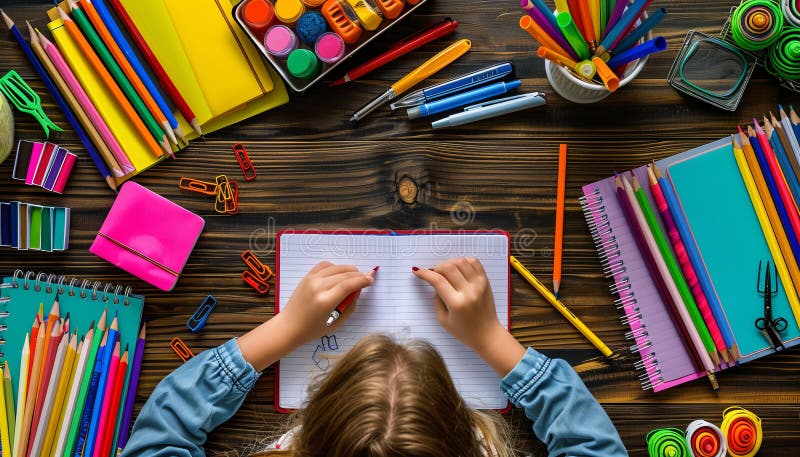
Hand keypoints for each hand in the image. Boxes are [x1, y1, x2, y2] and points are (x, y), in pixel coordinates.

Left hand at [280, 261, 374, 343]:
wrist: (289, 326)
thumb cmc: (313, 329)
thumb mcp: (336, 322)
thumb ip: (350, 306)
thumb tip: (358, 290)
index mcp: (325, 301)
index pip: (348, 285)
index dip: (362, 281)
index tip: (370, 280)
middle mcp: (318, 287)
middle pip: (344, 274)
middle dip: (358, 275)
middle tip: (367, 278)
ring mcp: (311, 280)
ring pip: (336, 267)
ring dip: (349, 270)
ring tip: (356, 276)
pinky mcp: (307, 277)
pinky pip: (325, 265)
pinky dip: (335, 267)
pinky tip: (340, 273)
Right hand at [413, 257, 524, 375]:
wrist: (487, 334)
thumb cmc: (464, 331)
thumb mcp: (443, 320)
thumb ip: (436, 299)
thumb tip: (435, 281)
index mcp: (457, 303)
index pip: (438, 281)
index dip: (425, 273)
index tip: (417, 271)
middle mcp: (469, 291)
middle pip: (449, 267)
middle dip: (437, 268)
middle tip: (434, 274)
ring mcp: (479, 285)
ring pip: (461, 261)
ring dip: (449, 263)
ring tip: (446, 272)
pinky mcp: (486, 281)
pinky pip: (474, 262)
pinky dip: (464, 261)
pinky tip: (458, 269)